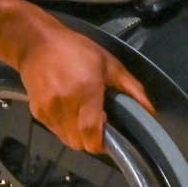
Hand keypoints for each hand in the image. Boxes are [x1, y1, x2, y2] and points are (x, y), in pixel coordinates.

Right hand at [13, 23, 152, 153]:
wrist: (36, 43)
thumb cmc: (76, 50)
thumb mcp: (109, 63)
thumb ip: (131, 88)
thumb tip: (151, 111)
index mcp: (85, 91)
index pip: (91, 133)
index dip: (102, 143)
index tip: (109, 135)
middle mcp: (64, 104)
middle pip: (80, 143)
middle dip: (92, 140)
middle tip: (98, 122)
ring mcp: (48, 110)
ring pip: (67, 140)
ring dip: (79, 135)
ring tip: (83, 115)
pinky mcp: (37, 112)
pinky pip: (56, 132)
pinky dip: (65, 128)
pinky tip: (69, 110)